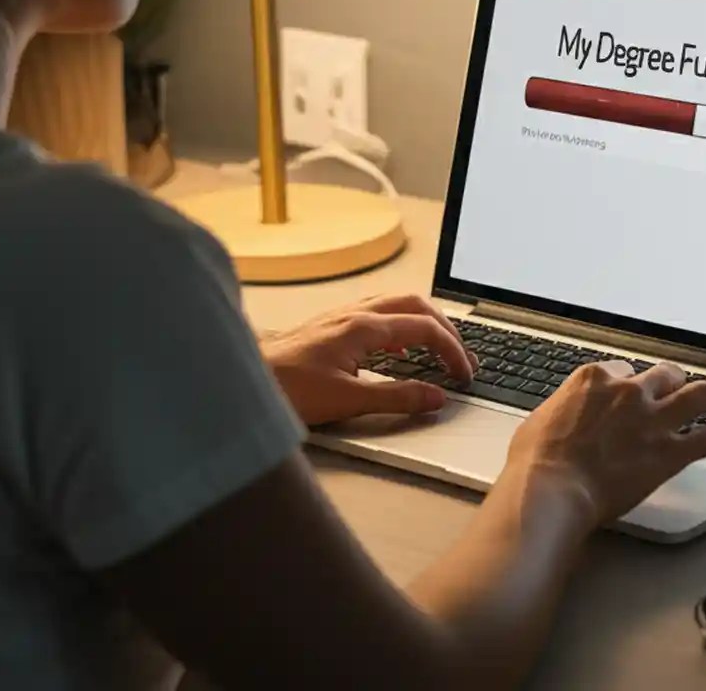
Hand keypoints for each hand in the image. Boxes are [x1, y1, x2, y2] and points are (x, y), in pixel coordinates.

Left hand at [261, 294, 477, 425]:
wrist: (242, 382)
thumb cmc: (286, 389)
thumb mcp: (349, 400)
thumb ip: (398, 397)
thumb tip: (436, 397)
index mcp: (363, 327)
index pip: (425, 328)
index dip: (452, 350)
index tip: (464, 373)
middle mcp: (354, 314)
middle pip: (416, 305)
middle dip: (446, 329)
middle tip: (461, 356)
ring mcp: (341, 317)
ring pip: (396, 304)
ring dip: (424, 322)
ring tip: (439, 347)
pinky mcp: (330, 327)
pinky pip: (377, 313)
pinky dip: (401, 325)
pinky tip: (398, 346)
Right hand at [504, 361, 705, 525]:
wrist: (552, 489)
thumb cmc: (536, 463)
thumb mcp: (540, 421)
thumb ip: (563, 412)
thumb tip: (563, 419)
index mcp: (594, 380)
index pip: (622, 370)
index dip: (628, 384)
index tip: (629, 394)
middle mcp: (629, 393)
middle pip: (666, 374)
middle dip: (671, 384)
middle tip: (673, 396)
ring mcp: (653, 419)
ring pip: (700, 395)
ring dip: (705, 401)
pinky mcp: (671, 451)